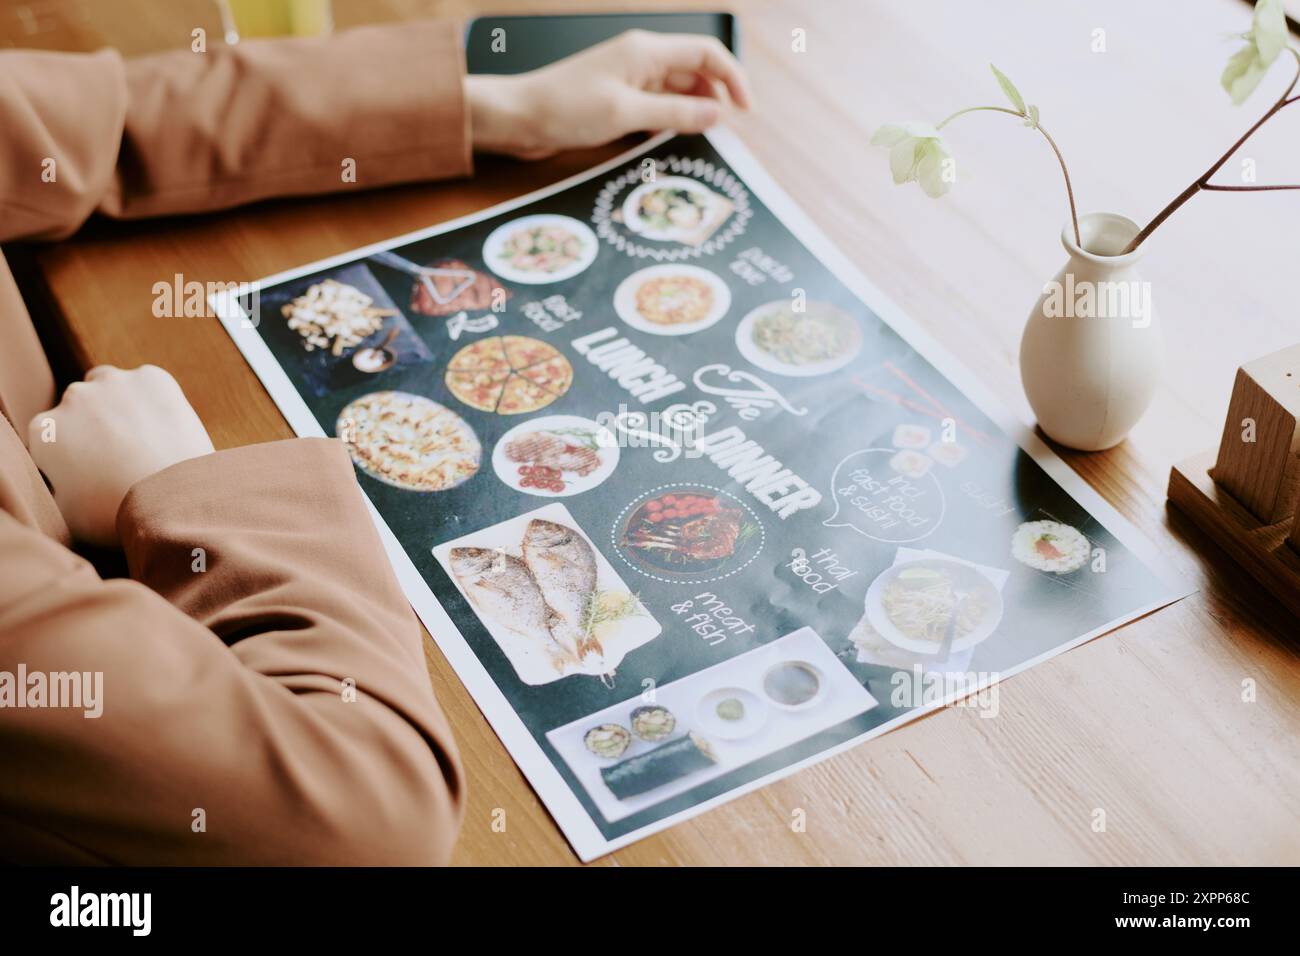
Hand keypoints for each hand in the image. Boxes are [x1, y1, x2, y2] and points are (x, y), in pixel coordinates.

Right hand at [28, 365, 214, 546]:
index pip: (53, 436)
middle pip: (80, 408)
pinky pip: (149, 383)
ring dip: (120, 405)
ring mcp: (113, 382)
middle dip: (95, 427)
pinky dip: (155, 400)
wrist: (172, 499)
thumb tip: (62, 479)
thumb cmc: (116, 515)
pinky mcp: (152, 377)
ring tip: (145, 439)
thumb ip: (54, 484)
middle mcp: (72, 397)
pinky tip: (166, 427)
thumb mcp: (64, 513)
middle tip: (123, 456)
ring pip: (110, 386)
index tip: (94, 471)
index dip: (73, 455)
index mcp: (43, 430)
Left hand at [466, 30, 752, 159]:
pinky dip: (667, 124)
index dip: (733, 79)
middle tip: (724, 135)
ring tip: (700, 143)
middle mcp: (641, 60)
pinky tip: (668, 144)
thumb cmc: (564, 109)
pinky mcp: (616, 101)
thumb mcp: (626, 113)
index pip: (706, 54)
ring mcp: (628, 81)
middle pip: (694, 74)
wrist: (517, 118)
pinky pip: (655, 109)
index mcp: (646, 51)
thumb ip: (675, 114)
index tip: (746, 112)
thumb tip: (718, 115)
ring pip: (676, 94)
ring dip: (691, 115)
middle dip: (714, 100)